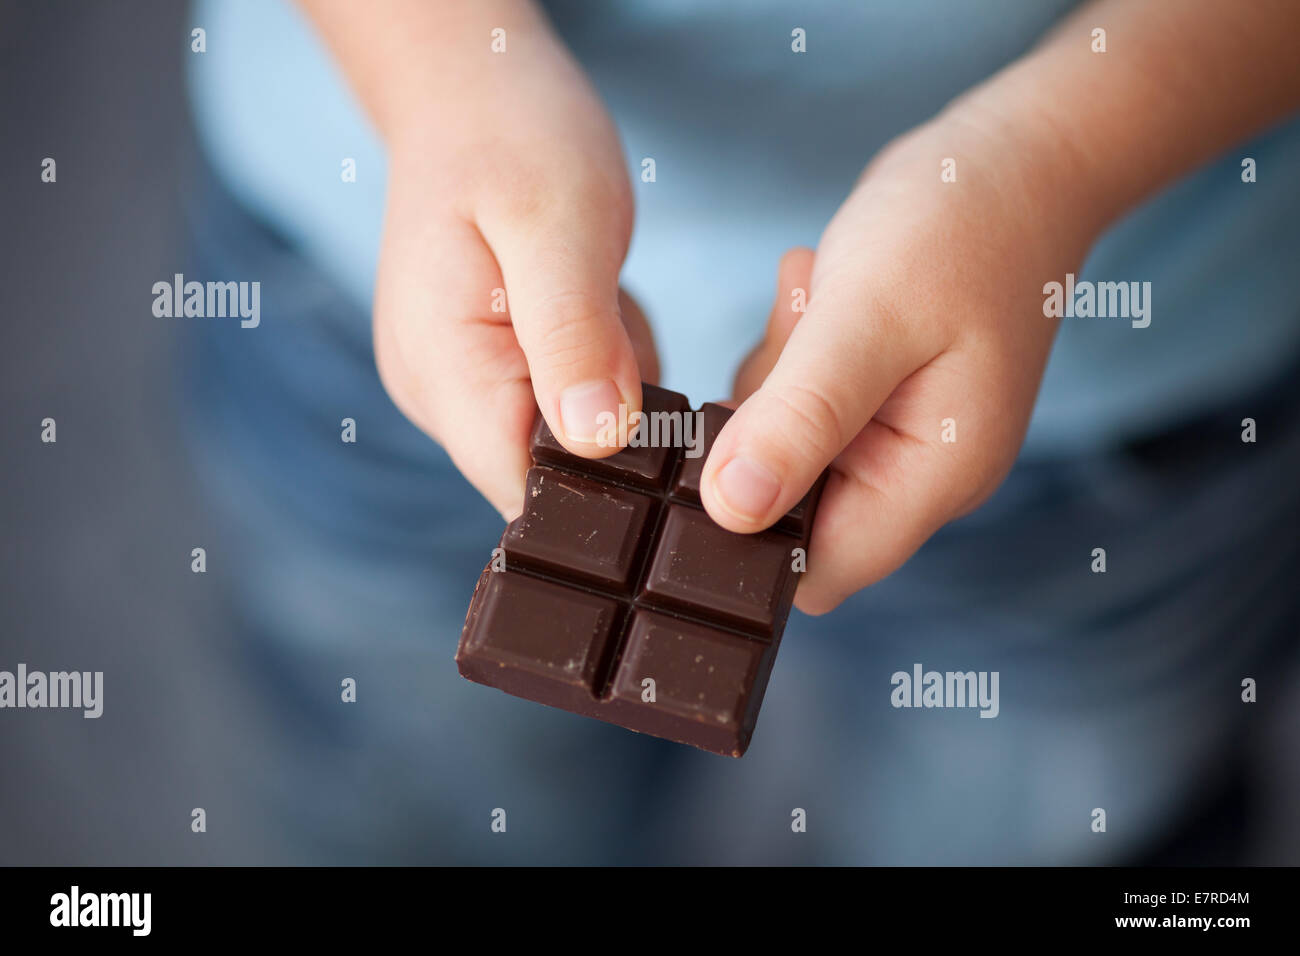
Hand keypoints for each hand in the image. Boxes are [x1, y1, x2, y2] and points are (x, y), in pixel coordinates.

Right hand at [369, 27, 652, 519]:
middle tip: (618, 318)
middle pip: (550, 472)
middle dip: (615, 421)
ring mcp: (456, 386)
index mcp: (443, 371)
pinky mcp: (484, 372)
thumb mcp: (560, 225)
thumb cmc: (512, 139)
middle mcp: (437, 397)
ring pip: (568, 438)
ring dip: (611, 384)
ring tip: (598, 296)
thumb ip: (575, 336)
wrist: (471, 93)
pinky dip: (600, 364)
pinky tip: (592, 304)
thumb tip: (598, 442)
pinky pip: (565, 403)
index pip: (525, 489)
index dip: (603, 479)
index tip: (653, 417)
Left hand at [708, 112, 1097, 612]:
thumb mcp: (866, 319)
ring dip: (776, 376)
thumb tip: (729, 511)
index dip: (752, 531)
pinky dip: (788, 352)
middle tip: (800, 334)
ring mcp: (894, 440)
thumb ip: (800, 419)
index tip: (727, 438)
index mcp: (933, 478)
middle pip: (789, 508)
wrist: (1013, 161)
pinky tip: (818, 290)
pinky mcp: (871, 403)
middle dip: (765, 426)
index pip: (818, 571)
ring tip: (818, 297)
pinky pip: (794, 403)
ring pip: (781, 449)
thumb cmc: (955, 227)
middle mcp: (916, 476)